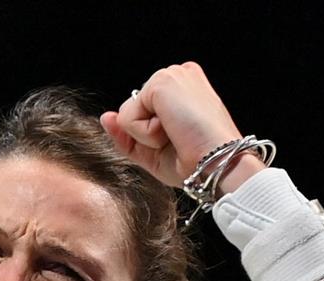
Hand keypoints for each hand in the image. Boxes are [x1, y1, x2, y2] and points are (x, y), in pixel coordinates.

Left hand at [100, 62, 258, 192]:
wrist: (218, 164)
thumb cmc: (195, 161)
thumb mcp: (153, 152)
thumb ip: (126, 135)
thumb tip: (106, 117)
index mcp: (183, 87)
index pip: (142, 112)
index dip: (150, 135)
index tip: (183, 139)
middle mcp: (178, 74)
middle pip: (133, 111)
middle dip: (147, 134)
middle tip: (180, 138)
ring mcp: (170, 74)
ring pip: (128, 114)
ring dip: (147, 135)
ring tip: (178, 133)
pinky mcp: (161, 82)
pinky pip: (128, 118)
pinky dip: (146, 134)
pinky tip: (173, 129)